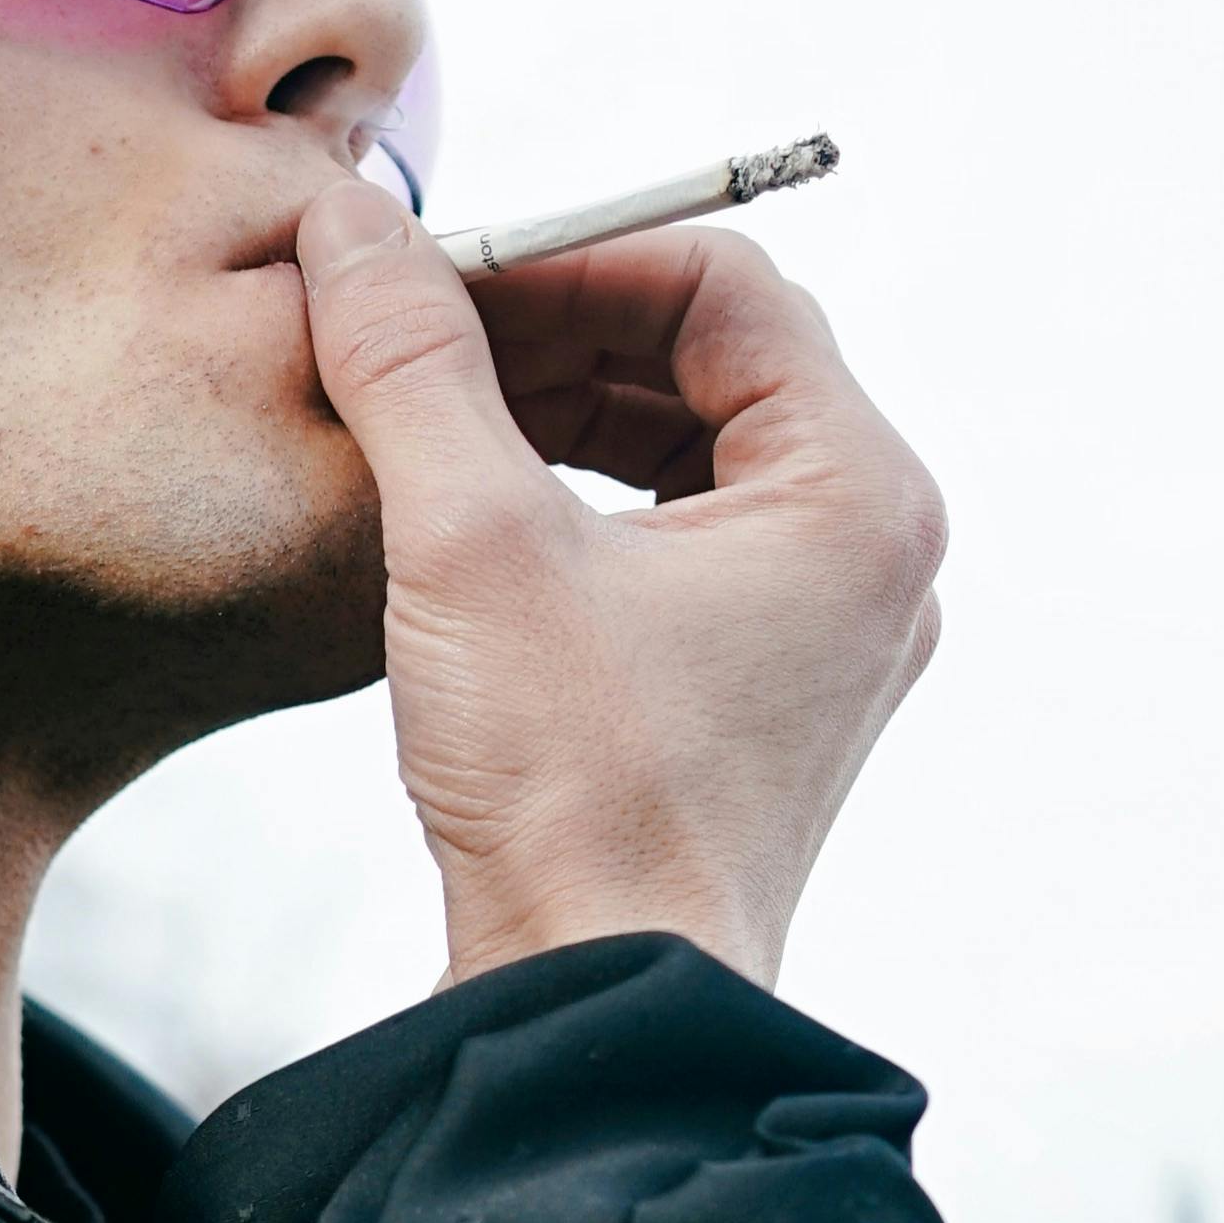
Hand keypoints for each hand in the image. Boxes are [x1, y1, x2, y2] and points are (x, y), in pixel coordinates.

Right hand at [295, 181, 945, 990]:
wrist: (599, 999)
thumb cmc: (574, 793)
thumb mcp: (470, 542)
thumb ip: (412, 362)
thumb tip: (353, 223)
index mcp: (857, 493)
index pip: (721, 286)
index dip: (568, 260)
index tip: (439, 280)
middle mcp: (871, 551)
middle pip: (711, 360)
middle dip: (554, 333)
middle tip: (415, 336)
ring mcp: (823, 629)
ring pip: (687, 445)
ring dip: (555, 411)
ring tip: (426, 418)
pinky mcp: (758, 690)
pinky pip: (675, 536)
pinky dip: (574, 498)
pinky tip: (468, 514)